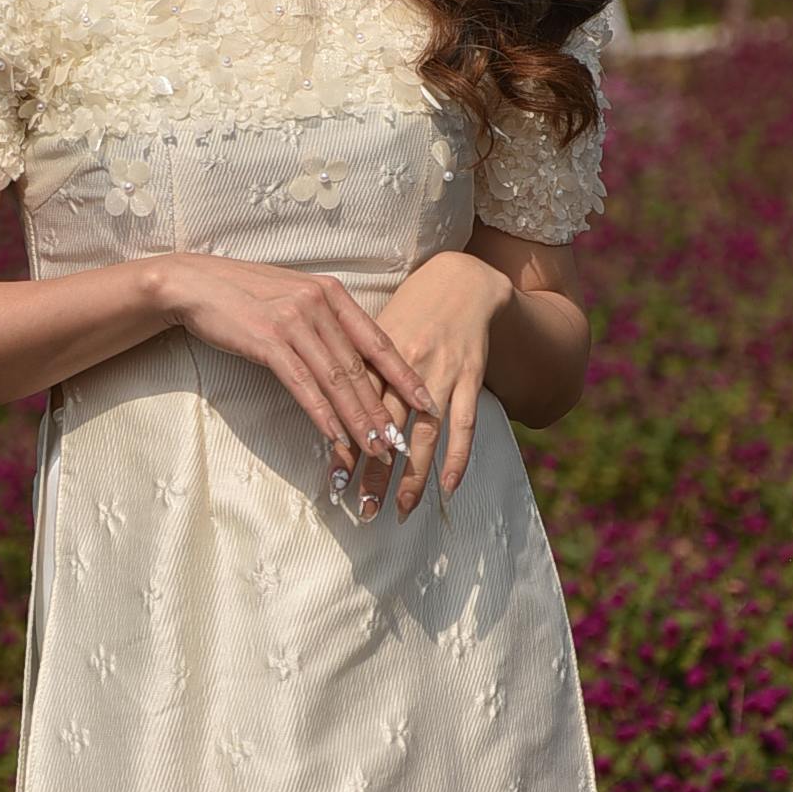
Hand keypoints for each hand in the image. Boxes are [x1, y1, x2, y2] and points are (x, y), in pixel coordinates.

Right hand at [151, 253, 443, 487]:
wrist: (196, 284)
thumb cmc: (246, 295)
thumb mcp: (296, 297)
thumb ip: (326, 322)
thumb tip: (354, 361)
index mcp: (333, 293)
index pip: (379, 341)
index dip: (405, 376)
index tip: (427, 403)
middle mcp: (319, 304)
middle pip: (360, 368)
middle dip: (383, 411)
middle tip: (402, 444)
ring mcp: (295, 321)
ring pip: (336, 380)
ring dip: (358, 420)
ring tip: (375, 449)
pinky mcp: (268, 339)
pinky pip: (303, 384)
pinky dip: (322, 414)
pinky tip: (335, 437)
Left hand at [348, 250, 513, 523]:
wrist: (460, 282)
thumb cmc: (408, 312)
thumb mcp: (373, 333)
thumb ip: (351, 369)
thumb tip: (322, 407)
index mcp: (374, 354)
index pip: (355, 409)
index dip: (346, 445)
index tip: (335, 480)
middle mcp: (405, 366)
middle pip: (386, 427)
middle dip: (375, 471)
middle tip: (362, 508)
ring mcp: (441, 373)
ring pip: (424, 432)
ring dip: (414, 475)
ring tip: (400, 508)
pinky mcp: (470, 376)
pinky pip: (465, 423)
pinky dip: (458, 456)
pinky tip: (448, 486)